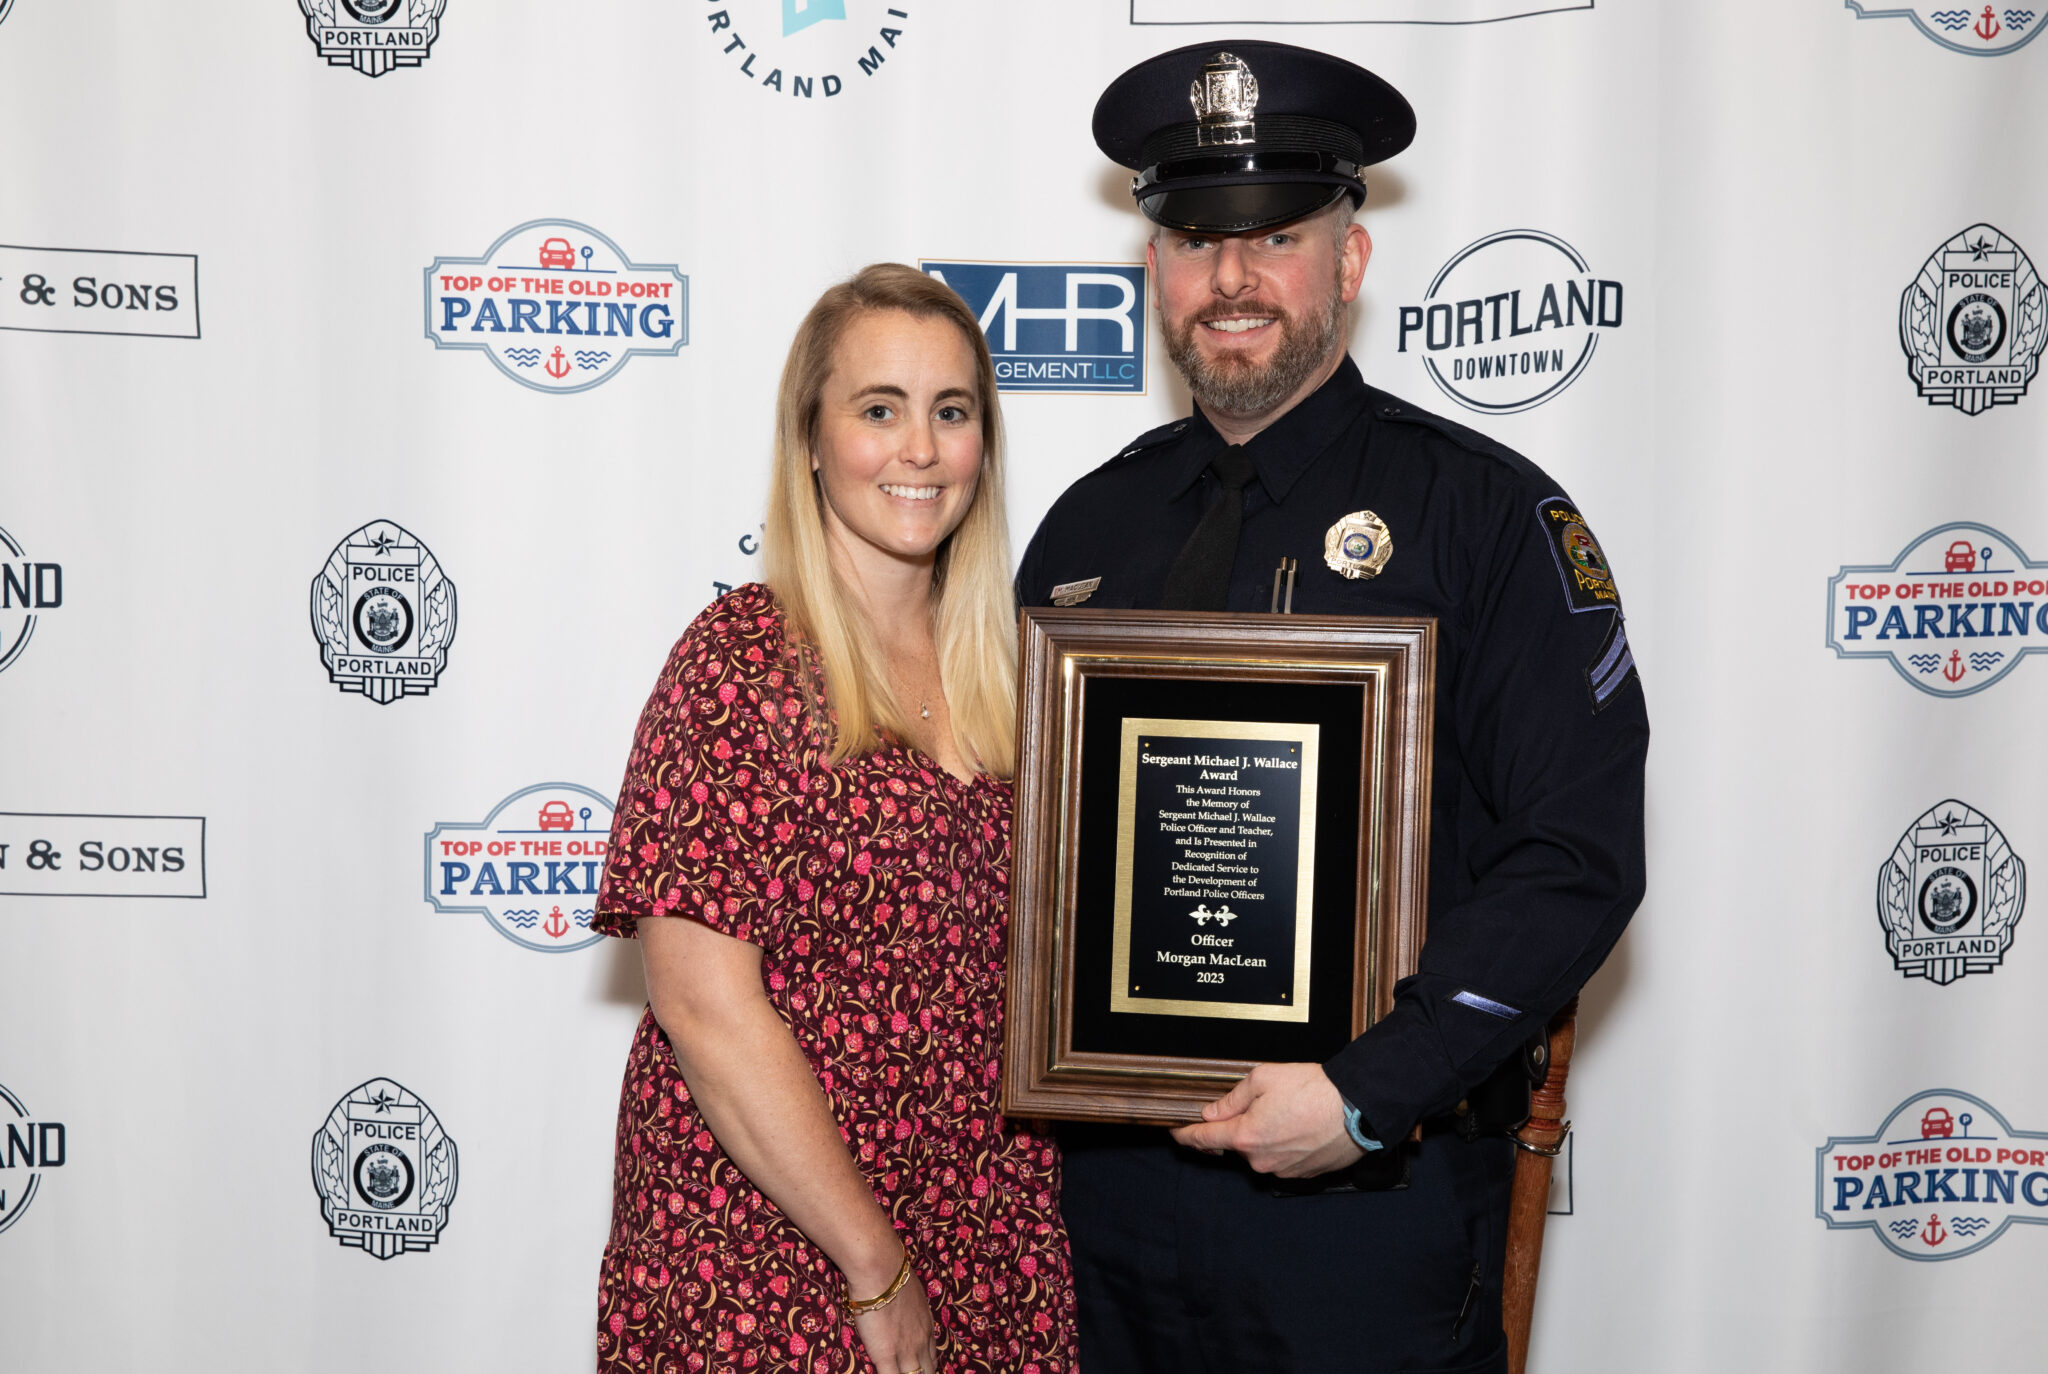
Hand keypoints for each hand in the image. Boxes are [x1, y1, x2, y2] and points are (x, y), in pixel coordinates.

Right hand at [850, 1264, 938, 1373]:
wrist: (881, 1269)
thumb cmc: (893, 1273)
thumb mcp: (911, 1291)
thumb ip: (910, 1305)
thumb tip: (903, 1303)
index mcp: (927, 1326)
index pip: (932, 1356)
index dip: (926, 1366)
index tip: (920, 1369)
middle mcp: (921, 1341)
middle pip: (928, 1371)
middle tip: (914, 1373)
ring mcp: (905, 1351)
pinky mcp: (886, 1355)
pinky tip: (883, 1373)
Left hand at [1169, 1062, 1366, 1177]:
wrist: (1359, 1107)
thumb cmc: (1314, 1089)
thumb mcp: (1263, 1078)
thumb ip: (1232, 1098)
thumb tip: (1213, 1112)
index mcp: (1245, 1136)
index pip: (1203, 1139)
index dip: (1185, 1134)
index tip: (1175, 1132)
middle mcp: (1260, 1160)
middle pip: (1235, 1144)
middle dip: (1239, 1126)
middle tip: (1260, 1103)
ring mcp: (1282, 1170)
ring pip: (1260, 1152)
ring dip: (1264, 1135)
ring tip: (1288, 1111)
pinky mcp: (1303, 1173)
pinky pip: (1282, 1158)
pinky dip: (1284, 1144)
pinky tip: (1300, 1125)